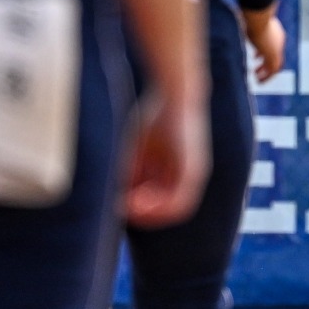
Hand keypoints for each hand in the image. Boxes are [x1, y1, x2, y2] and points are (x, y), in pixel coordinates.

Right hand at [124, 78, 209, 227]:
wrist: (175, 94)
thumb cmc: (153, 117)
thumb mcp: (137, 149)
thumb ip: (130, 172)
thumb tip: (115, 195)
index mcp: (175, 171)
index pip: (159, 202)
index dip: (139, 208)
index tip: (119, 202)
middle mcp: (188, 175)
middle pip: (166, 209)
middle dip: (142, 214)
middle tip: (122, 208)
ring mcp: (193, 174)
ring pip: (176, 210)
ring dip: (150, 215)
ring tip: (128, 208)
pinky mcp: (194, 170)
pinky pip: (181, 201)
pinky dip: (160, 208)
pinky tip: (138, 203)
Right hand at [244, 9, 285, 80]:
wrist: (259, 16)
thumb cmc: (251, 16)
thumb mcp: (249, 22)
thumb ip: (246, 25)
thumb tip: (236, 22)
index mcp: (275, 32)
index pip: (272, 45)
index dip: (262, 52)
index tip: (255, 57)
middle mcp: (279, 40)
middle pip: (275, 56)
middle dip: (265, 64)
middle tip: (256, 71)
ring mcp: (277, 48)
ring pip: (275, 65)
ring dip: (266, 73)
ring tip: (257, 79)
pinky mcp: (273, 54)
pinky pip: (272, 70)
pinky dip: (267, 76)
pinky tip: (258, 81)